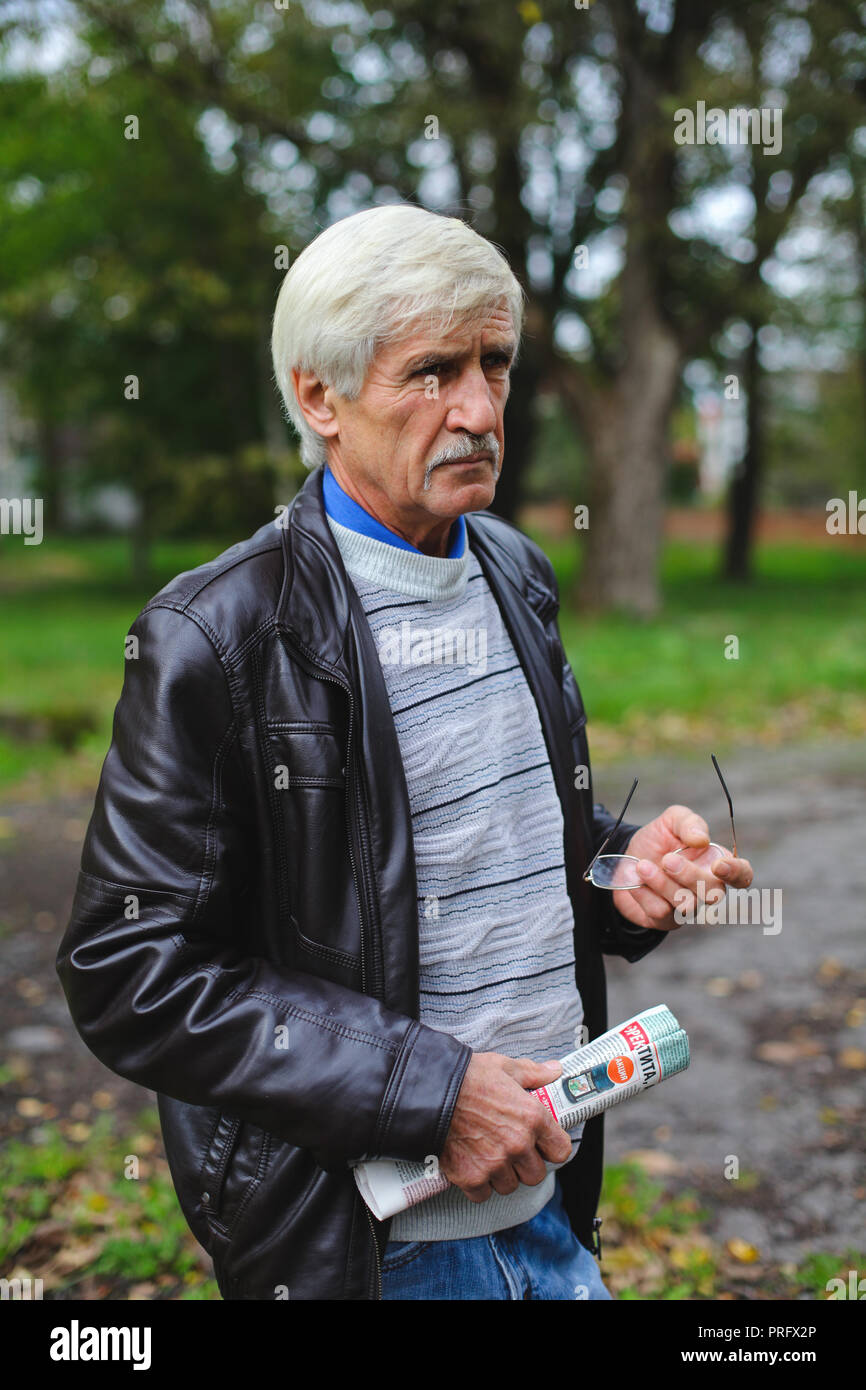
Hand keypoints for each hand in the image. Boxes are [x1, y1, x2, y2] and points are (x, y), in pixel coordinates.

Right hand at [439, 1052, 571, 1202]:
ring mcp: (495, 1164)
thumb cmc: (468, 1077)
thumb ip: (533, 1073)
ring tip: (488, 1156)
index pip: (560, 1150)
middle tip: (511, 1151)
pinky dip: (478, 1185)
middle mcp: (518, 1144)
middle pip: (536, 1175)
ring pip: (510, 1186)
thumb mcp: (504, 1067)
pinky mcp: (472, 1177)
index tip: (543, 1144)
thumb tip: (554, 1071)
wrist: (429, 1091)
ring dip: (502, 1176)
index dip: (551, 1147)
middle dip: (526, 1165)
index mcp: (532, 1118)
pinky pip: (484, 1194)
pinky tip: (472, 1166)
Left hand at [612, 804, 753, 931]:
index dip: (737, 873)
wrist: (624, 858)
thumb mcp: (671, 820)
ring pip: (685, 905)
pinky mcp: (666, 920)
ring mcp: (689, 907)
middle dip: (690, 876)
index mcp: (716, 863)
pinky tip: (635, 881)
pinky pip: (661, 913)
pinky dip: (644, 894)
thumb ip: (689, 823)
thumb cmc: (657, 839)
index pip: (742, 875)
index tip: (718, 866)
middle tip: (666, 859)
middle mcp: (707, 889)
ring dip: (661, 884)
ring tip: (641, 865)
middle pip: (714, 894)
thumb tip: (702, 839)